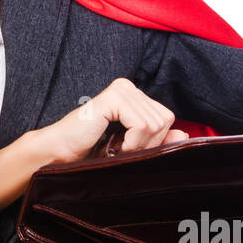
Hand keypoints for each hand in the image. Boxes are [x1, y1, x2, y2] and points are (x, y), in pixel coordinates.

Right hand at [38, 77, 189, 163]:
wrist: (59, 155)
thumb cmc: (90, 153)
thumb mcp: (131, 149)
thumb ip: (158, 141)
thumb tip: (183, 134)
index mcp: (134, 96)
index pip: (166, 119)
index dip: (153, 142)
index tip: (127, 149)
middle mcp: (129, 87)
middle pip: (164, 121)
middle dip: (146, 144)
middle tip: (119, 150)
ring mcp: (121, 89)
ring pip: (155, 125)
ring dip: (136, 146)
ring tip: (113, 147)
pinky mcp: (114, 96)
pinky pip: (142, 126)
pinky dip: (131, 143)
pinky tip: (111, 144)